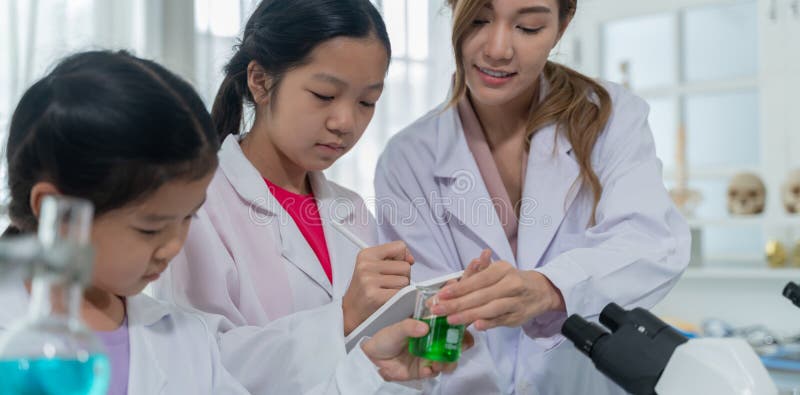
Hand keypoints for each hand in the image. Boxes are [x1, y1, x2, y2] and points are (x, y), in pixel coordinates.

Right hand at [342, 241, 413, 334]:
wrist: (351, 311)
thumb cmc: (366, 288)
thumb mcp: (373, 266)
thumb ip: (394, 258)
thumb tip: (411, 260)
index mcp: (366, 254)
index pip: (400, 247)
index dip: (402, 258)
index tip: (395, 268)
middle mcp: (366, 265)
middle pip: (405, 267)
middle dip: (402, 277)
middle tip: (388, 284)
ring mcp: (369, 281)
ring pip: (405, 281)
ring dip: (400, 289)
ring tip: (386, 292)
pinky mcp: (375, 296)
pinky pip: (401, 294)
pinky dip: (399, 299)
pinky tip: (387, 300)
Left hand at [361, 319, 473, 380]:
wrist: (373, 358)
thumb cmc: (385, 338)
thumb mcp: (396, 329)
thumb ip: (409, 326)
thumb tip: (424, 327)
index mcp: (429, 326)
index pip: (449, 323)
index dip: (459, 324)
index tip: (459, 325)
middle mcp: (433, 341)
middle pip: (456, 342)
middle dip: (460, 345)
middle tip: (454, 347)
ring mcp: (430, 356)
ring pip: (449, 359)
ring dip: (448, 361)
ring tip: (438, 363)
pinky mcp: (425, 369)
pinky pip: (435, 371)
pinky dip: (434, 371)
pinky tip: (426, 370)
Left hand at [432, 254, 564, 330]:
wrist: (540, 290)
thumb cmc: (510, 279)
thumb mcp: (497, 271)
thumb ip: (475, 275)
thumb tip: (450, 283)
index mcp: (502, 269)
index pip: (478, 279)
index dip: (459, 288)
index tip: (441, 295)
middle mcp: (511, 284)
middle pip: (481, 295)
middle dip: (457, 304)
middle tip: (438, 310)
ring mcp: (516, 301)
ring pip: (490, 309)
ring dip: (469, 315)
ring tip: (451, 320)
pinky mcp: (518, 316)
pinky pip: (501, 320)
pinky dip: (489, 323)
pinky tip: (477, 326)